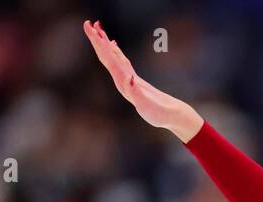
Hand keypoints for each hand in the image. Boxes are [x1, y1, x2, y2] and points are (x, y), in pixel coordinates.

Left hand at [81, 19, 203, 141]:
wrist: (173, 117)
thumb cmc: (162, 114)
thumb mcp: (148, 105)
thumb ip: (137, 93)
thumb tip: (129, 78)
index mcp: (124, 84)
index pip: (109, 60)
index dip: (100, 45)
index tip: (92, 30)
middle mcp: (123, 81)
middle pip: (107, 57)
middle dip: (97, 41)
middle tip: (89, 23)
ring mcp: (129, 80)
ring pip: (113, 58)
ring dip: (104, 44)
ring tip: (97, 28)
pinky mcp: (136, 80)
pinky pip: (122, 62)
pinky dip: (116, 52)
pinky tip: (113, 44)